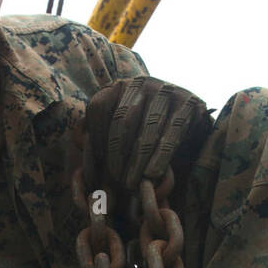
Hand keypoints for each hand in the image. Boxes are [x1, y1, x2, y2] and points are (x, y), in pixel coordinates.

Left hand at [84, 76, 213, 196]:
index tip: (97, 164)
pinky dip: (160, 156)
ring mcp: (165, 90)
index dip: (95, 137)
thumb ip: (96, 130)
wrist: (190, 120)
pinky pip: (172, 132)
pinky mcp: (188, 102)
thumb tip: (78, 140)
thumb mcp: (119, 126)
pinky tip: (152, 174)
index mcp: (119, 86)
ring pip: (147, 128)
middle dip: (116, 154)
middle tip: (115, 181)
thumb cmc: (145, 128)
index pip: (100, 108)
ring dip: (137, 160)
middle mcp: (141, 83)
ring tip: (131, 184)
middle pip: (122, 119)